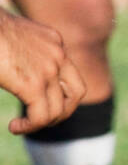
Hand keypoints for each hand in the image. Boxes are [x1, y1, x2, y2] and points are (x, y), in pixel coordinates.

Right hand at [0, 10, 84, 133]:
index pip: (71, 74)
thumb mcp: (16, 37)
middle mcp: (57, 54)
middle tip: (40, 119)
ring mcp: (49, 69)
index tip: (39, 102)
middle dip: (61, 112)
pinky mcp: (33, 84)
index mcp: (54, 42)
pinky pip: (41, 116)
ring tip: (20, 126)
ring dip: (41, 124)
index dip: (61, 94)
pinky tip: (14, 127)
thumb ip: (26, 53)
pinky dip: (29, 127)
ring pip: (58, 110)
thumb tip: (19, 70)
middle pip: (76, 93)